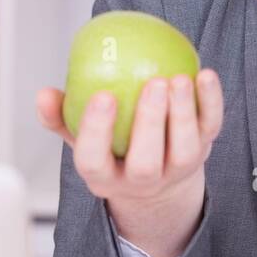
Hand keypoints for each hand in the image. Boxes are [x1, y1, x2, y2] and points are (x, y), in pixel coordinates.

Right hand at [36, 70, 223, 256]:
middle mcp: (142, 182)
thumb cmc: (112, 149)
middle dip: (150, 123)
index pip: (94, 160)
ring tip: (177, 78)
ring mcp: (176, 170)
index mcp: (105, 178)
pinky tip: (205, 74)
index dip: (97, 131)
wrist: (158, 182)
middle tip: (153, 83)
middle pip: (146, 163)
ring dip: (183, 113)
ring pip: (183, 149)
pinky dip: (211, 102)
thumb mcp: (82, 138)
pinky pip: (210, 128)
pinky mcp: (203, 153)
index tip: (103, 95)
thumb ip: (62, 117)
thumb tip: (45, 94)